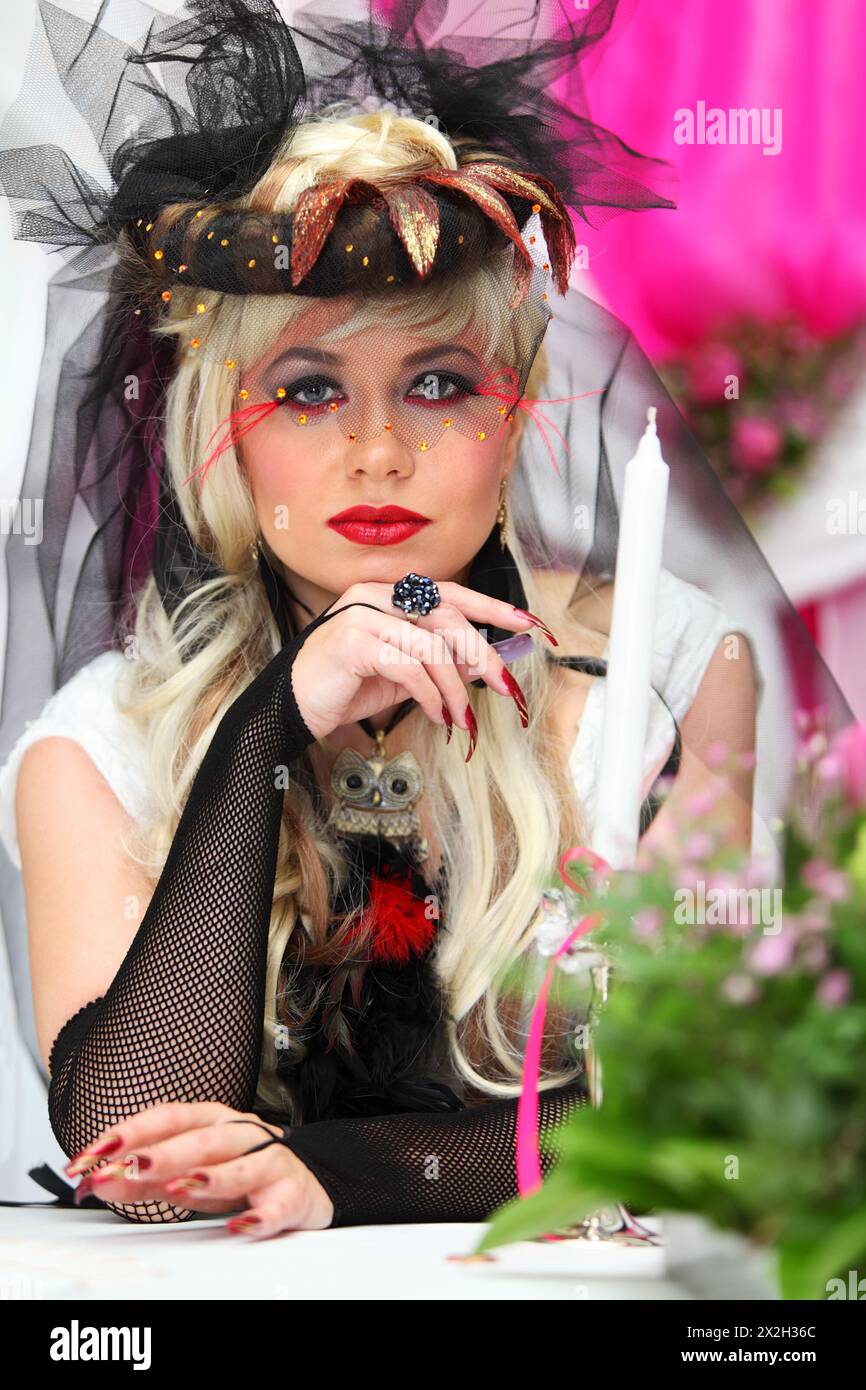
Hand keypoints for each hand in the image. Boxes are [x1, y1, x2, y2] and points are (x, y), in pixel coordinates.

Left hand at [65, 1101, 333, 1236]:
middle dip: (165, 1153)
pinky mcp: (292, 1193)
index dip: (130, 1132)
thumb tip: (98, 1179)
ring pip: (243, 1164)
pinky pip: (278, 1205)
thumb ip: (143, 1177)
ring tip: (179, 1187)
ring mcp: (270, 1161)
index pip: (168, 1118)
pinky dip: (260, 1215)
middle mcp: (242, 1134)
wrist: (302, 1184)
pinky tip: (240, 1224)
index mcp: (212, 1121)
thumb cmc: (239, 1174)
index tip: (92, 1155)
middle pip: (204, 1138)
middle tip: (130, 1167)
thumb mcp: (186, 1174)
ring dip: (212, 1177)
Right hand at [291, 579, 549, 743]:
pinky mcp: (353, 641)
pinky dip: (430, 695)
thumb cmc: (346, 687)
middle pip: (447, 618)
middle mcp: (375, 595)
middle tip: (505, 688)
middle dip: (483, 655)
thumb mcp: (404, 675)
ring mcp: (362, 614)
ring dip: (455, 688)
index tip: (527, 623)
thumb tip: (484, 659)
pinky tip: (434, 714)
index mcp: (388, 594)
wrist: (293, 708)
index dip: (491, 605)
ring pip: (432, 646)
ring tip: (459, 717)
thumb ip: (440, 662)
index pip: (449, 592)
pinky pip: (409, 667)